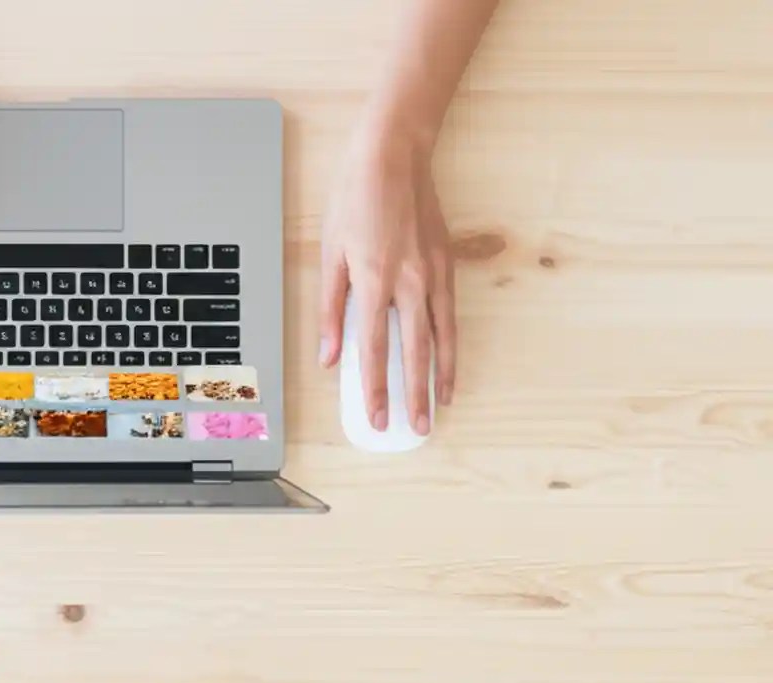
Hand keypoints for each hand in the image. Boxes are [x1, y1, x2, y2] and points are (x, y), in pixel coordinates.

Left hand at [317, 117, 456, 434]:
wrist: (393, 155)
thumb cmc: (354, 198)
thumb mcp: (330, 251)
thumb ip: (330, 307)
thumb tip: (329, 353)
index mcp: (372, 280)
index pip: (373, 349)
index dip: (374, 388)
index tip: (376, 417)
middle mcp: (408, 282)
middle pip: (412, 352)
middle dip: (413, 394)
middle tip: (418, 428)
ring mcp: (432, 274)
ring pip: (441, 338)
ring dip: (441, 375)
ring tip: (442, 405)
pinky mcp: (446, 264)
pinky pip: (451, 315)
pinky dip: (453, 343)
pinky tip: (450, 361)